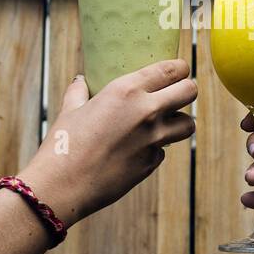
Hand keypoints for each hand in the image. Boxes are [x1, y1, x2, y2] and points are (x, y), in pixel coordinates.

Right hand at [19, 59, 195, 226]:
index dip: (180, 68)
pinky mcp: (151, 163)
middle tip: (178, 93)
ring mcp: (153, 140)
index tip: (179, 70)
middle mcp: (147, 112)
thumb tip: (81, 80)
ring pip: (188, 124)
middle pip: (190, 92)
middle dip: (187, 89)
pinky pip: (164, 150)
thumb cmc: (63, 144)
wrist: (63, 185)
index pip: (171, 70)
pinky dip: (156, 147)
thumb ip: (79, 91)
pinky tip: (138, 148)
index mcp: (127, 91)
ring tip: (166, 122)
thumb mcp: (70, 110)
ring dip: (180, 121)